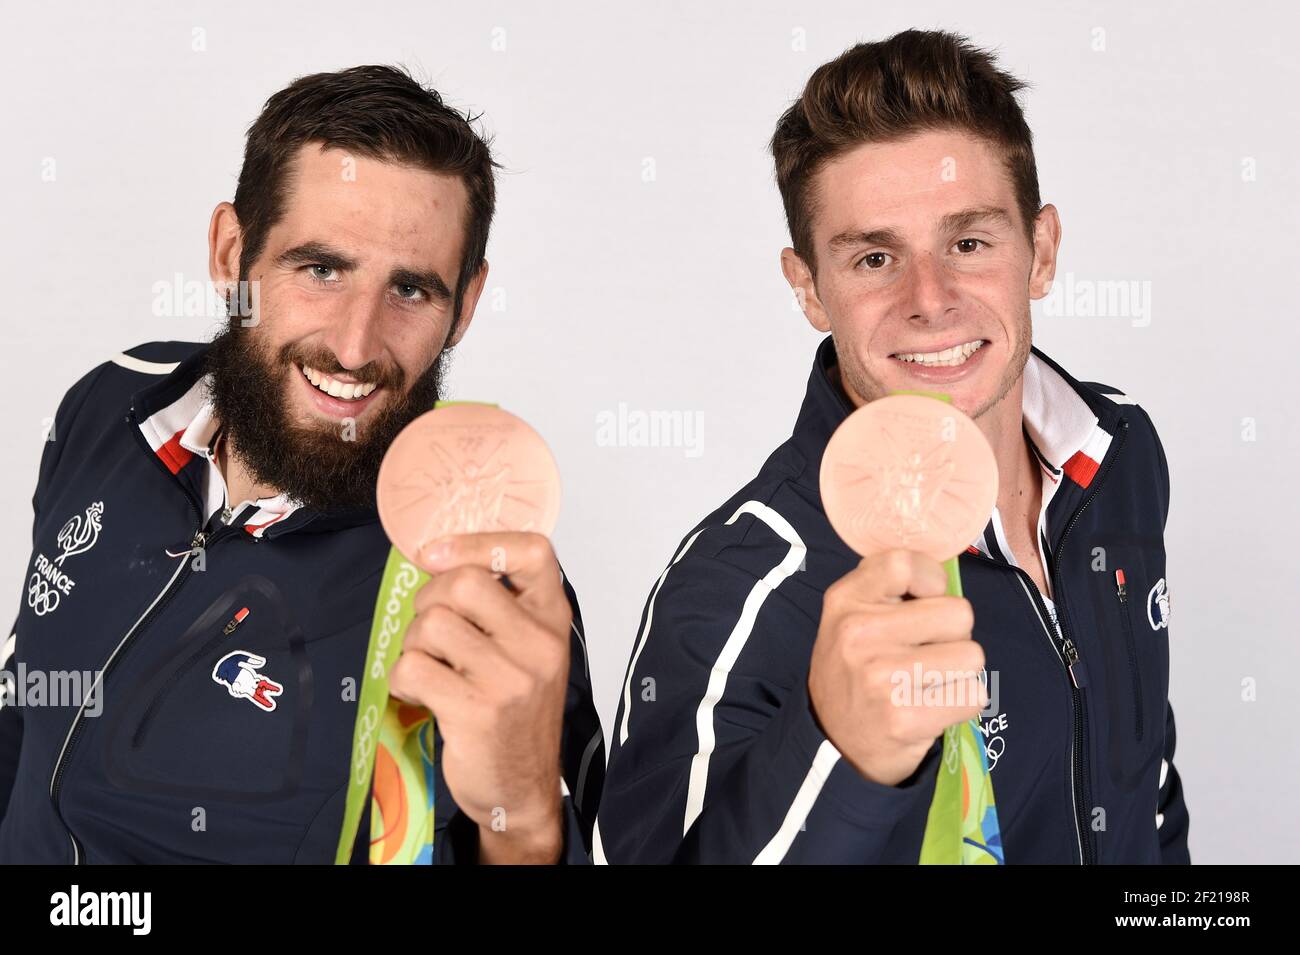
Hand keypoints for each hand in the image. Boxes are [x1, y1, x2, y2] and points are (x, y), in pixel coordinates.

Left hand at [389, 531, 570, 863]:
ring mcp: (510, 679)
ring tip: (430, 667)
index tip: (437, 554)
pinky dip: (403, 679)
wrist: (523, 789)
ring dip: (414, 644)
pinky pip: (413, 669)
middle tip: (432, 633)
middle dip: (429, 601)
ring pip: (431, 625)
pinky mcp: (476, 711)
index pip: (534, 551)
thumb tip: (435, 557)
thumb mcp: (527, 651)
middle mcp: (539, 644)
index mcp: (553, 619)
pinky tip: (422, 694)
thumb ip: (500, 607)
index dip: (479, 542)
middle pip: (464, 583)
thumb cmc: (517, 712)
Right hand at [807, 548, 987, 786]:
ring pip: (972, 656)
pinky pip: (973, 695)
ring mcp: (881, 676)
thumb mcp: (850, 617)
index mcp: (845, 601)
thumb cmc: (855, 671)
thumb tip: (945, 576)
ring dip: (959, 672)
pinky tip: (932, 707)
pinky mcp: (905, 716)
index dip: (932, 580)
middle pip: (958, 613)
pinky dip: (962, 703)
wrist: (832, 742)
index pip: (906, 564)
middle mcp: (859, 633)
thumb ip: (889, 588)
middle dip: (952, 636)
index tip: (925, 601)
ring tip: (928, 683)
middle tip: (925, 655)